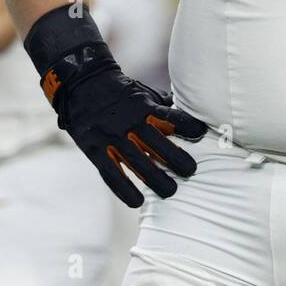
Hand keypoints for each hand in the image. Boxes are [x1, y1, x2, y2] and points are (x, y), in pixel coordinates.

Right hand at [55, 63, 206, 206]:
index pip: (170, 116)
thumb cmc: (120, 92)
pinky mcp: (95, 149)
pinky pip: (111, 173)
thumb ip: (163, 104)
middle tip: (191, 171)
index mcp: (144, 106)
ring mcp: (112, 136)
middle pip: (157, 143)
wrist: (83, 84)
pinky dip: (124, 189)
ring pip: (137, 161)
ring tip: (171, 191)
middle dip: (176, 158)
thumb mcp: (143, 92)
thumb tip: (189, 111)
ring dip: (155, 179)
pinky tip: (137, 202)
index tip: (202, 133)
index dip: (187, 125)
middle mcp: (130, 122)